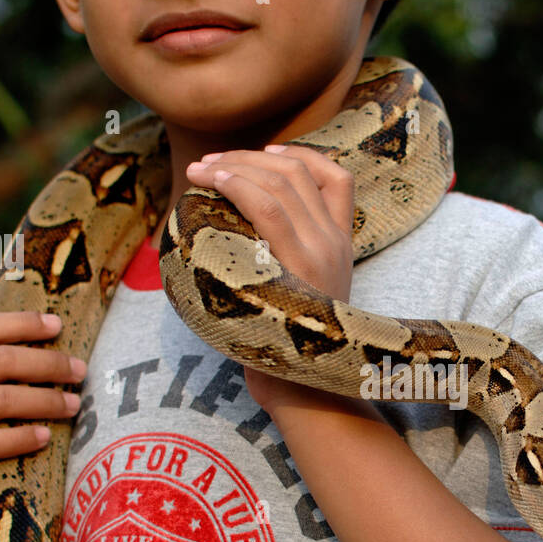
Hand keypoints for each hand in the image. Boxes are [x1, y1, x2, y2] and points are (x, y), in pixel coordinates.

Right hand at [0, 311, 85, 535]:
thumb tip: (34, 350)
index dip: (22, 323)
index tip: (57, 325)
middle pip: (0, 362)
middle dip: (48, 363)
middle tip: (80, 371)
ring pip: (0, 399)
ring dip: (45, 400)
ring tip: (73, 405)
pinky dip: (21, 438)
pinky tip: (46, 437)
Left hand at [185, 143, 354, 410]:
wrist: (306, 389)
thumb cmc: (286, 349)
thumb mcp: (295, 297)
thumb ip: (281, 264)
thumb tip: (236, 243)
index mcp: (342, 247)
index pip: (338, 179)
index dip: (302, 154)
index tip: (268, 152)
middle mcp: (336, 242)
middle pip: (300, 171)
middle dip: (250, 156)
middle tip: (211, 162)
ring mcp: (321, 250)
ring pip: (281, 180)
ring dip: (235, 165)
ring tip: (200, 170)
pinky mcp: (299, 264)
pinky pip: (268, 206)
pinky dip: (237, 183)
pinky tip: (213, 182)